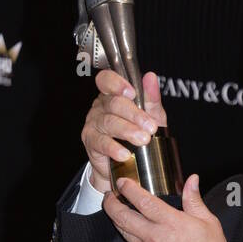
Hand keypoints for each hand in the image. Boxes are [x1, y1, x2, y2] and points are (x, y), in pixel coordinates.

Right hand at [81, 70, 164, 194]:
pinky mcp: (90, 140)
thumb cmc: (140, 134)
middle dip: (134, 114)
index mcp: (113, 94)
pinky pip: (101, 142)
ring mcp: (93, 122)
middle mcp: (101, 106)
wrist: (129, 164)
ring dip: (127, 131)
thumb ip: (151, 98)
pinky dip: (113, 148)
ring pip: (108, 122)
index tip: (132, 93)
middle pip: (113, 103)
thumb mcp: (151, 116)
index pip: (107, 80)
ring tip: (143, 139)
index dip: (117, 84)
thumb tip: (150, 77)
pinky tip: (125, 154)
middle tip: (150, 127)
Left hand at [102, 171, 231, 241]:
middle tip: (109, 195)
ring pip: (124, 232)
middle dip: (111, 203)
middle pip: (123, 217)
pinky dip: (130, 234)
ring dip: (116, 219)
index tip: (122, 181)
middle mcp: (156, 237)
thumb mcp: (209, 222)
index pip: (142, 201)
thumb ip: (194, 200)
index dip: (128, 189)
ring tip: (115, 209)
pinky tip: (133, 229)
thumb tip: (192, 180)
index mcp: (171, 223)